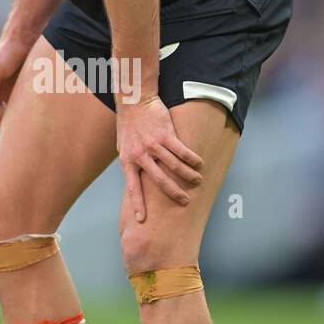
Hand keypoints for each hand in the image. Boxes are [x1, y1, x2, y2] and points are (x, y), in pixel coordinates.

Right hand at [0, 36, 30, 142]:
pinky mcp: (18, 89)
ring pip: (7, 114)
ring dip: (11, 125)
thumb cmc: (7, 53)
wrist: (23, 39)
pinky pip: (18, 107)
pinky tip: (30, 124)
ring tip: (21, 138)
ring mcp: (6, 91)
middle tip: (7, 146)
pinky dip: (21, 116)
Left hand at [117, 95, 203, 221]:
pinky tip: (199, 164)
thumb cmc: (129, 127)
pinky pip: (181, 150)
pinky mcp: (165, 134)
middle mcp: (140, 155)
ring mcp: (153, 144)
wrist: (134, 103)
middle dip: (174, 193)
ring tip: (197, 181)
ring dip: (188, 175)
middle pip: (159, 180)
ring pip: (174, 165)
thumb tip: (139, 182)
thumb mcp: (124, 148)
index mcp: (127, 161)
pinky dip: (192, 158)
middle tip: (185, 202)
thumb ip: (132, 163)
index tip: (141, 220)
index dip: (138, 204)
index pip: (132, 187)